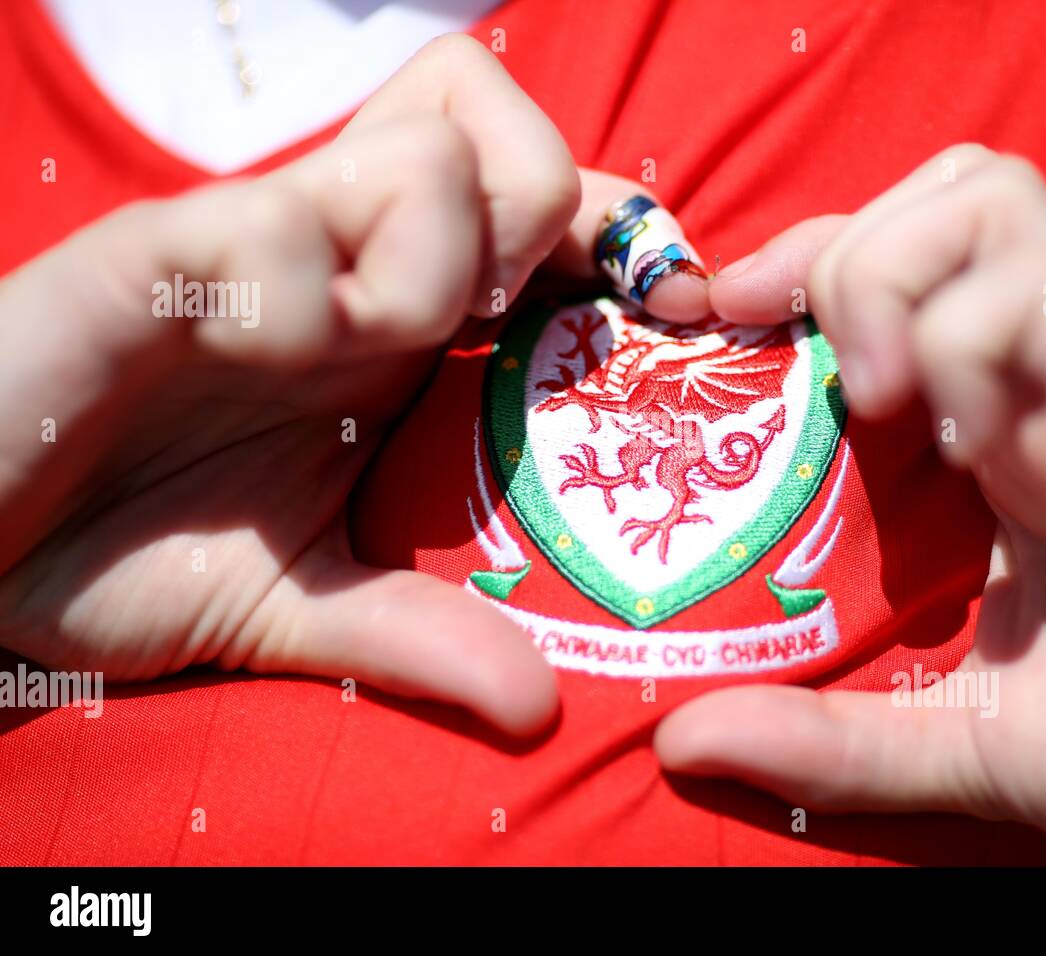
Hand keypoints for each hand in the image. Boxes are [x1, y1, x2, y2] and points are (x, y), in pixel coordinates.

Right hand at [0, 35, 702, 735]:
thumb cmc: (129, 549)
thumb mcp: (298, 609)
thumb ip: (417, 638)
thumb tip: (542, 709)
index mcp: (392, 326)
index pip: (541, 212)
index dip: (619, 243)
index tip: (665, 311)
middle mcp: (344, 265)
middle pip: (498, 134)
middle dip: (544, 213)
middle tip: (496, 321)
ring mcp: (261, 246)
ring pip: (420, 157)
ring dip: (431, 259)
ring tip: (370, 349)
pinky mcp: (162, 251)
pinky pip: (277, 224)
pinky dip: (299, 291)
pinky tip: (254, 355)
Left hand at [656, 144, 1045, 861]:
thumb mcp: (954, 743)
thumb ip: (825, 740)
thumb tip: (682, 740)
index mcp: (994, 442)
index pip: (897, 275)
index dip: (803, 268)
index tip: (723, 316)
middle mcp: (1035, 390)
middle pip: (941, 193)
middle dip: (840, 246)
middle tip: (806, 357)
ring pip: (986, 198)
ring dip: (889, 269)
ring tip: (875, 393)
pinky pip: (1033, 295)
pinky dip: (959, 339)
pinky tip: (957, 440)